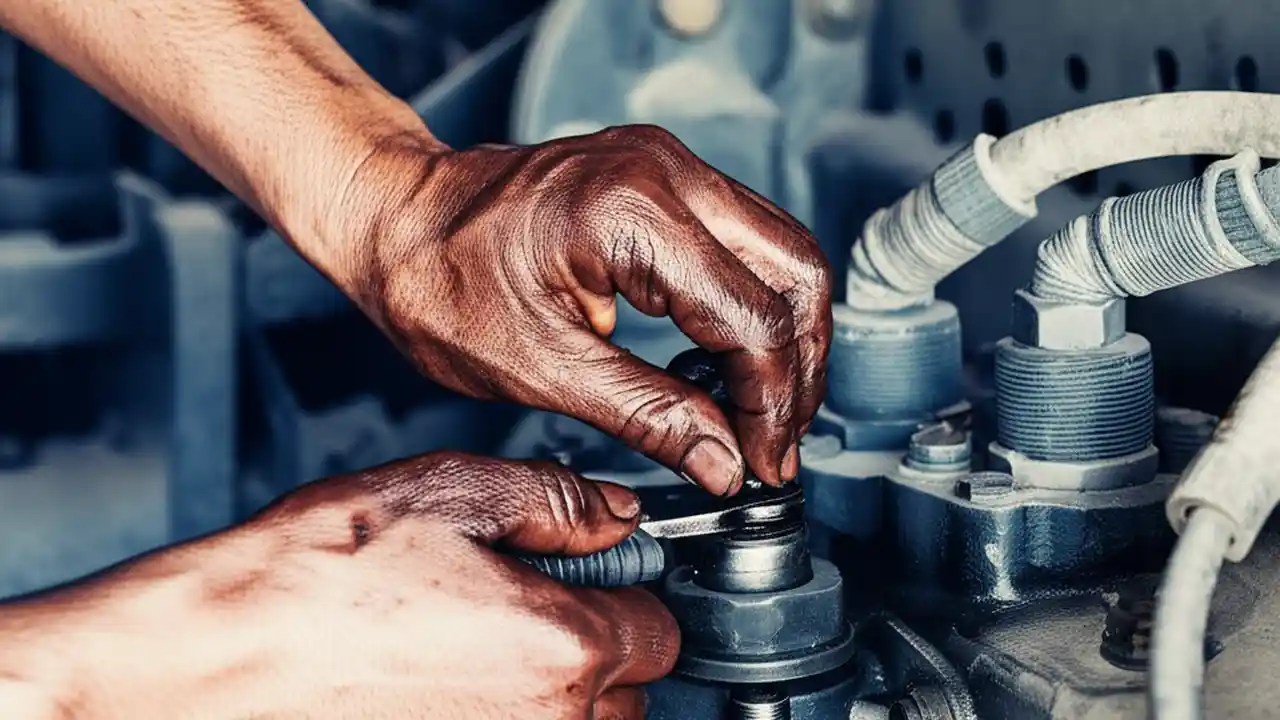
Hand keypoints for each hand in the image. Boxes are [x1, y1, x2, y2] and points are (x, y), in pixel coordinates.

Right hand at [0, 453, 676, 719]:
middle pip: (627, 693)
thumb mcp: (443, 494)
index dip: (629, 595)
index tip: (592, 580)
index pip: (662, 631)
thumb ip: (554, 502)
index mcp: (561, 646)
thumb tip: (613, 514)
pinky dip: (501, 716)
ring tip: (470, 644)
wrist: (211, 659)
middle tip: (519, 607)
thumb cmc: (308, 579)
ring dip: (551, 693)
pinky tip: (441, 683)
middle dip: (592, 648)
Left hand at [327, 125, 832, 494]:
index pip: (751, 314)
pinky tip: (727, 363)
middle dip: (797, 368)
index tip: (763, 465)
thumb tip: (725, 463)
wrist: (394, 218)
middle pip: (795, 270)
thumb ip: (647, 415)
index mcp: (631, 212)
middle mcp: (666, 169)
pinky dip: (754, 306)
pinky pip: (746, 241)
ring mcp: (669, 165)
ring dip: (785, 337)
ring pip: (783, 252)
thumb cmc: (437, 282)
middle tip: (775, 442)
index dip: (770, 402)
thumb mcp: (539, 369)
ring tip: (759, 412)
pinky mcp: (664, 179)